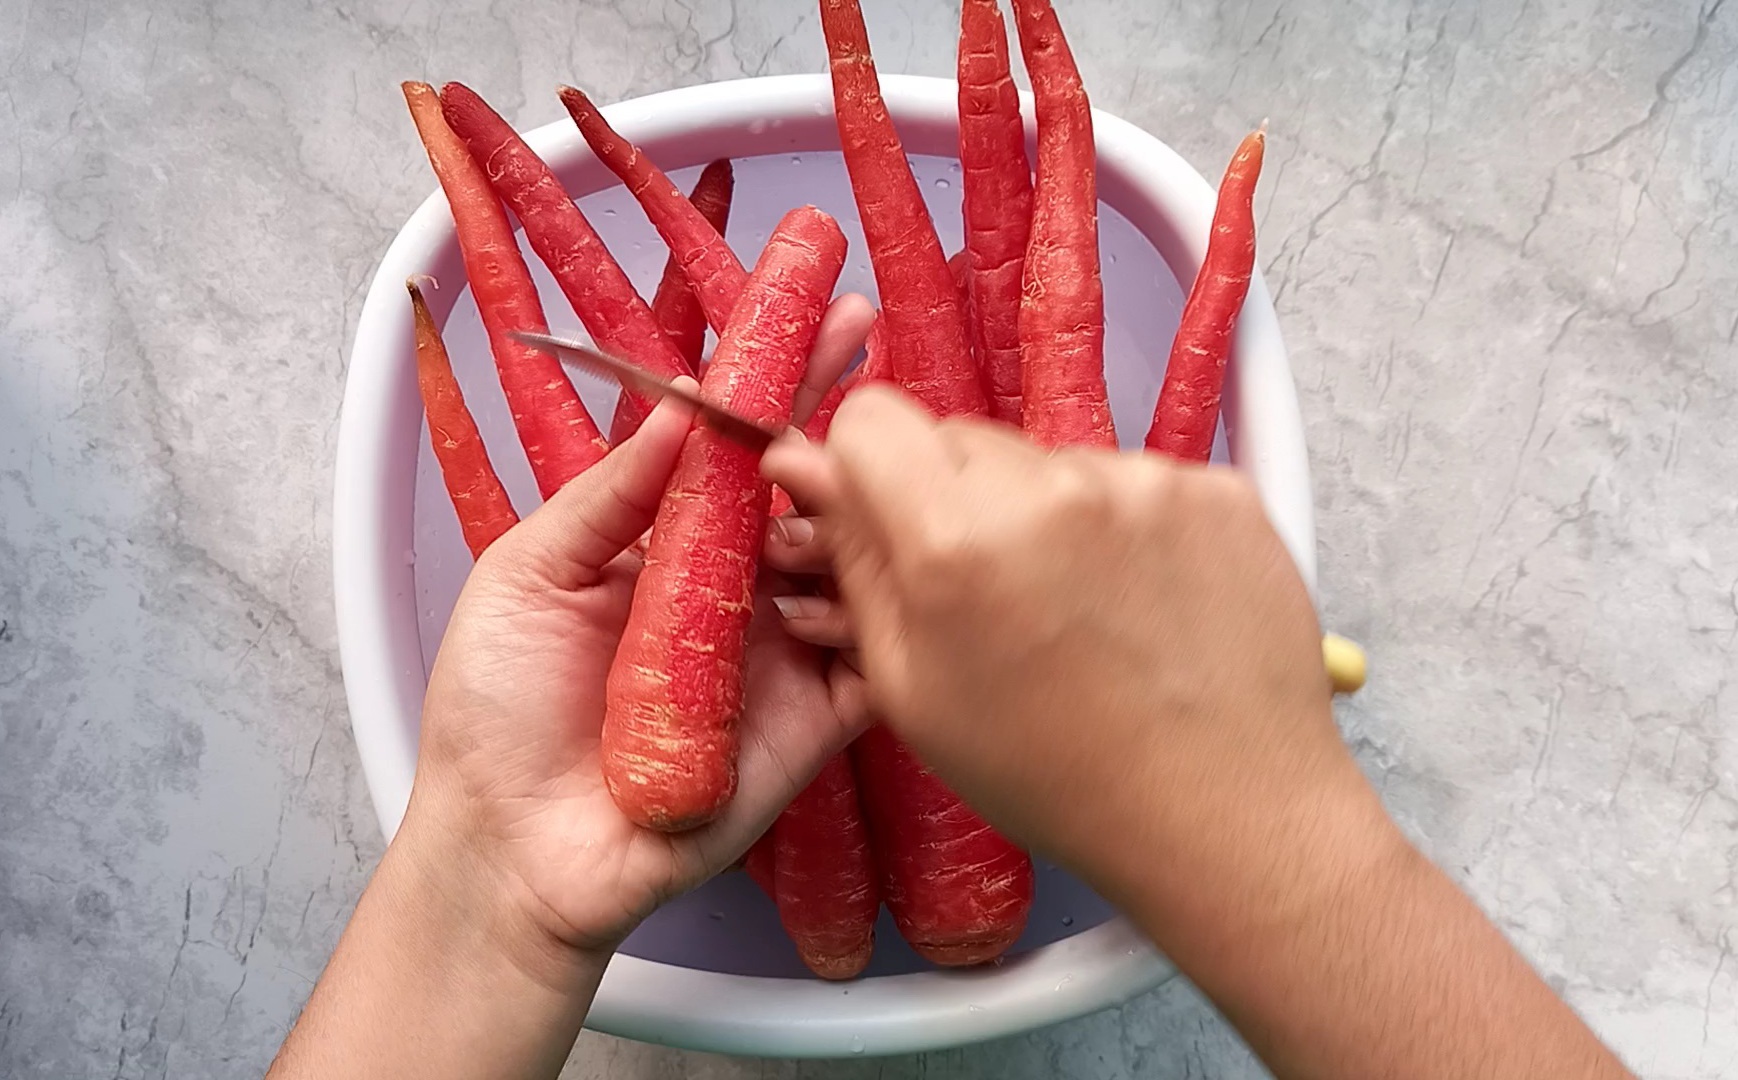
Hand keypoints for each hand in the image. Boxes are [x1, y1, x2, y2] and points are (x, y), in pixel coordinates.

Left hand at [398, 297, 874, 958]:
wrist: (511, 850)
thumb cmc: (496, 711)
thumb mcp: (529, 572)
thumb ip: (609, 491)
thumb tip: (678, 400)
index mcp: (664, 544)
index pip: (738, 447)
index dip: (783, 381)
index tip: (828, 317)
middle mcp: (731, 590)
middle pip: (807, 493)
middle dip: (845, 424)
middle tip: (870, 361)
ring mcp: (780, 653)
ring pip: (852, 566)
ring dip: (855, 515)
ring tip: (835, 488)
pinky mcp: (815, 722)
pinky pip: (873, 662)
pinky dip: (882, 618)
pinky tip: (871, 582)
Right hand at [761, 387, 1389, 910]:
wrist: (1227, 812)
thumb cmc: (1059, 774)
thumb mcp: (913, 692)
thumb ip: (856, 563)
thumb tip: (810, 470)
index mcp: (956, 541)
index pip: (870, 420)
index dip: (868, 471)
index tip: (893, 521)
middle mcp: (1051, 487)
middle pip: (963, 439)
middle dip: (960, 501)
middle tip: (995, 594)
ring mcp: (1145, 480)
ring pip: (1051, 461)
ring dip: (1046, 516)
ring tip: (1082, 613)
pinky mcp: (1216, 486)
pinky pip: (1134, 479)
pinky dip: (1126, 527)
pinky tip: (1142, 604)